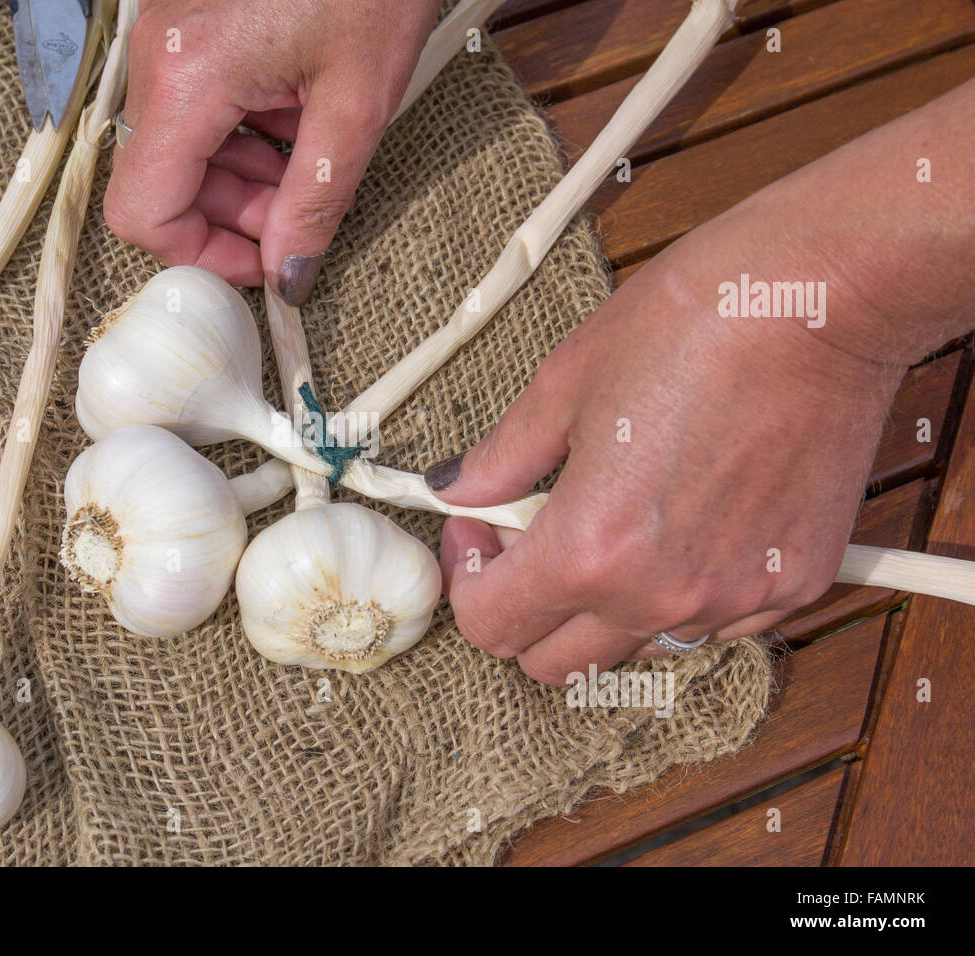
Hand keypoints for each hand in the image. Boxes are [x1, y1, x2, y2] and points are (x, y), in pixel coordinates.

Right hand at [103, 0, 441, 302]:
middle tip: (298, 218)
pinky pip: (194, 105)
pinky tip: (295, 120)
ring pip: (177, 147)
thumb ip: (317, 199)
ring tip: (307, 165)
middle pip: (160, 182)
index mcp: (186, 79)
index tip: (260, 265)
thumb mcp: (358, 100)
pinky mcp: (188, 24)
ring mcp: (167, 36)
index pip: (142, 212)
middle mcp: (158, 57)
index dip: (199, 256)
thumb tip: (289, 275)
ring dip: (238, 178)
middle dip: (228, 217)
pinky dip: (239, 133)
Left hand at [426, 77, 974, 684]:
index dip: (470, 578)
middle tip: (529, 538)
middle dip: (524, 608)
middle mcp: (660, 595)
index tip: (479, 531)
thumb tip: (458, 487)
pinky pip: (712, 625)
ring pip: (633, 647)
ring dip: (602, 606)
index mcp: (590, 548)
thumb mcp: (567, 381)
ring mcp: (733, 599)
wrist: (826, 298)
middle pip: (554, 662)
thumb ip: (502, 457)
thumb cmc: (697, 323)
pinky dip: (680, 594)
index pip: (492, 625)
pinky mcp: (792, 586)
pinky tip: (683, 526)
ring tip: (614, 524)